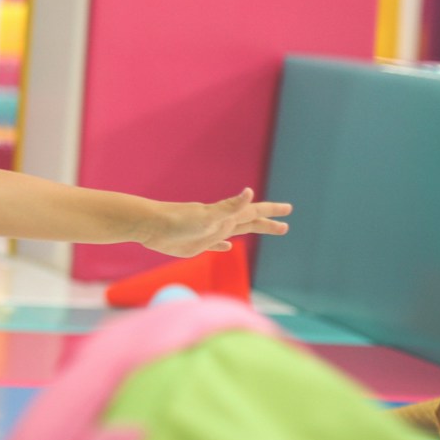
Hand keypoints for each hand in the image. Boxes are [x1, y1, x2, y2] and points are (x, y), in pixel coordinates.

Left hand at [142, 188, 290, 257]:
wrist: (150, 226)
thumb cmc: (178, 220)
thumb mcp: (208, 215)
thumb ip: (229, 207)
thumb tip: (249, 192)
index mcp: (225, 216)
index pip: (254, 212)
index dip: (271, 211)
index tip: (289, 209)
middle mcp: (220, 223)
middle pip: (249, 223)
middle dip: (267, 223)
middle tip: (286, 225)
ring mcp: (208, 233)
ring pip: (235, 232)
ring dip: (250, 231)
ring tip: (261, 231)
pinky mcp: (195, 245)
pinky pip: (214, 245)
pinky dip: (222, 246)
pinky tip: (226, 247)